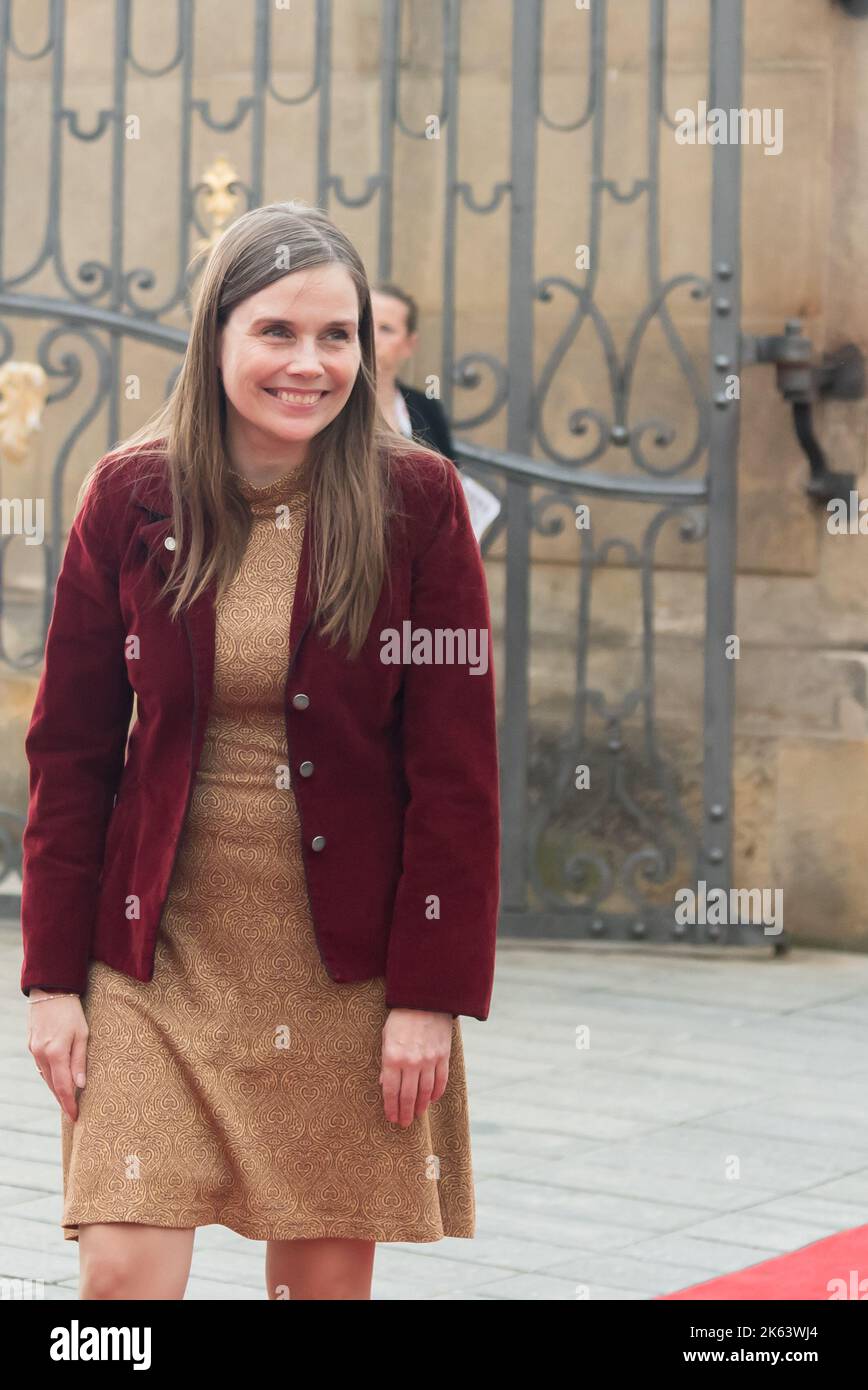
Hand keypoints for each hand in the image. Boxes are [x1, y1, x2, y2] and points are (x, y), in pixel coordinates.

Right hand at [27, 991, 88, 1121]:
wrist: (51, 991)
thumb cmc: (72, 1011)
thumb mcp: (83, 1034)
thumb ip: (80, 1060)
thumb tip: (80, 1086)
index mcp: (56, 1053)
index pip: (63, 1087)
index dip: (69, 1104)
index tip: (75, 1117)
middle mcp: (41, 1054)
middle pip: (52, 1085)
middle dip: (62, 1100)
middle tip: (72, 1113)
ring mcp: (34, 1050)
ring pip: (45, 1077)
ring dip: (56, 1089)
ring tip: (67, 1100)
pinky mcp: (31, 1045)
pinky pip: (41, 1066)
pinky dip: (50, 1076)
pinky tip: (57, 1079)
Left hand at [379, 1009, 452, 1127]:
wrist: (425, 998)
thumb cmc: (401, 1017)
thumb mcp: (386, 1037)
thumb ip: (386, 1063)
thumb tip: (385, 1084)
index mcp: (393, 1057)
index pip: (391, 1091)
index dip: (391, 1107)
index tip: (391, 1118)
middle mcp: (411, 1062)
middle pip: (408, 1096)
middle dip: (405, 1112)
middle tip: (404, 1123)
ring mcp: (429, 1060)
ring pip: (425, 1092)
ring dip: (420, 1106)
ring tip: (416, 1114)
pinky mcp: (443, 1056)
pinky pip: (441, 1080)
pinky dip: (436, 1093)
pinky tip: (431, 1099)